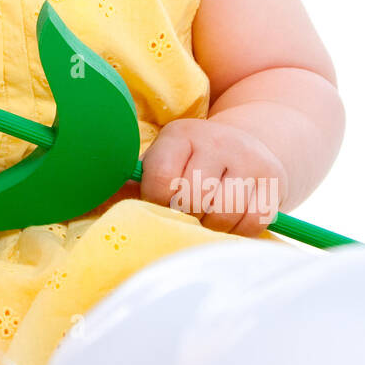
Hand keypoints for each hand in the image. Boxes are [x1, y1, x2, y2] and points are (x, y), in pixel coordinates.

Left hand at [138, 118, 287, 237]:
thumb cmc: (189, 166)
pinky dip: (238, 230)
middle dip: (185, 215)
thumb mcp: (160, 164)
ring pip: (224, 212)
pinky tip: (230, 220)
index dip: (156, 201)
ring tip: (206, 217)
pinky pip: (253, 221)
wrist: (246, 145)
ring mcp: (249, 159)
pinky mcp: (273, 180)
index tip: (159, 203)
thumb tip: (91, 201)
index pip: (162, 178)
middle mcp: (216, 141)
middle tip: (185, 214)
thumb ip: (128, 186)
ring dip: (212, 226)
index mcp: (180, 134)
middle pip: (194, 197)